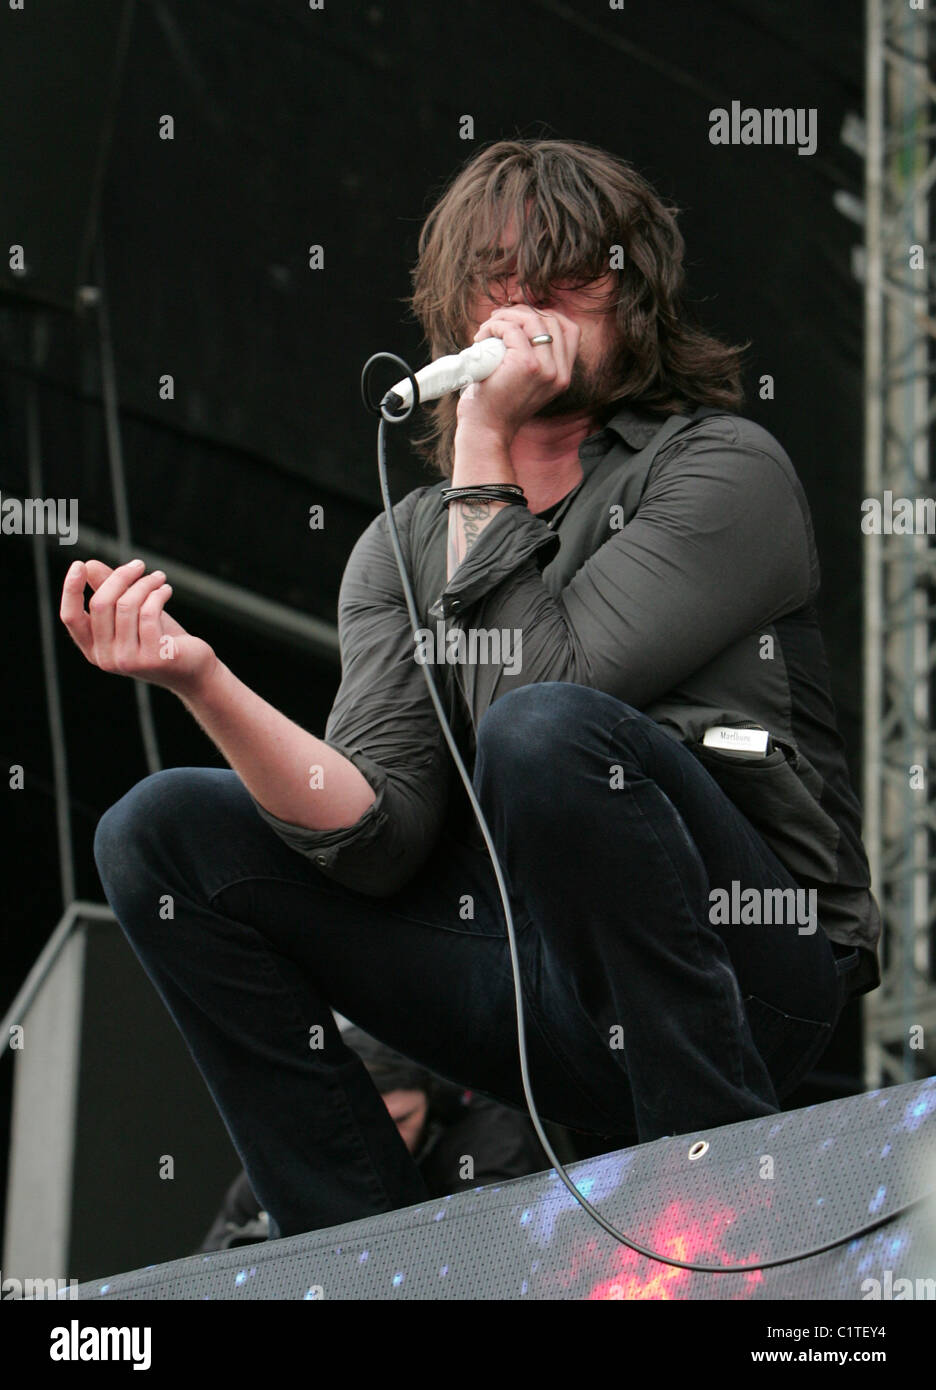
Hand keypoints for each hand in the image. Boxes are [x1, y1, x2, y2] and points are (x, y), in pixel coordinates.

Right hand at [59, 558, 216, 697]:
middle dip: (120, 576)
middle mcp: (106, 658)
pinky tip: (166, 590)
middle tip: (139, 564)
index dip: (70, 589)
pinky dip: (158, 594)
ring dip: (144, 583)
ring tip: (159, 577)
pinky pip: (148, 613)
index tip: (79, 564)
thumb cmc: (159, 638)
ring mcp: (128, 661)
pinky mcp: (152, 658)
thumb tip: (88, 566)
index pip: (70, 617)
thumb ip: (108, 592)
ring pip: (126, 605)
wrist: (192, 669)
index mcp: (93, 649)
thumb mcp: (130, 615)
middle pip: (100, 604)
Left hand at [455, 303, 579, 442]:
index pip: (569, 331)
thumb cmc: (497, 404)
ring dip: (505, 317)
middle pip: (551, 320)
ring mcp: (546, 369)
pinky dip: (494, 326)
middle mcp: (560, 373)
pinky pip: (512, 329)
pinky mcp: (526, 364)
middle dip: (522, 312)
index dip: (546, 315)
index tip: (520, 318)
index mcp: (562, 375)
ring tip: (487, 330)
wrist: (486, 430)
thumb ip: (533, 356)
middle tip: (497, 322)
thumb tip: (521, 318)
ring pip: (532, 320)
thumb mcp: (525, 380)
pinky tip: (481, 337)